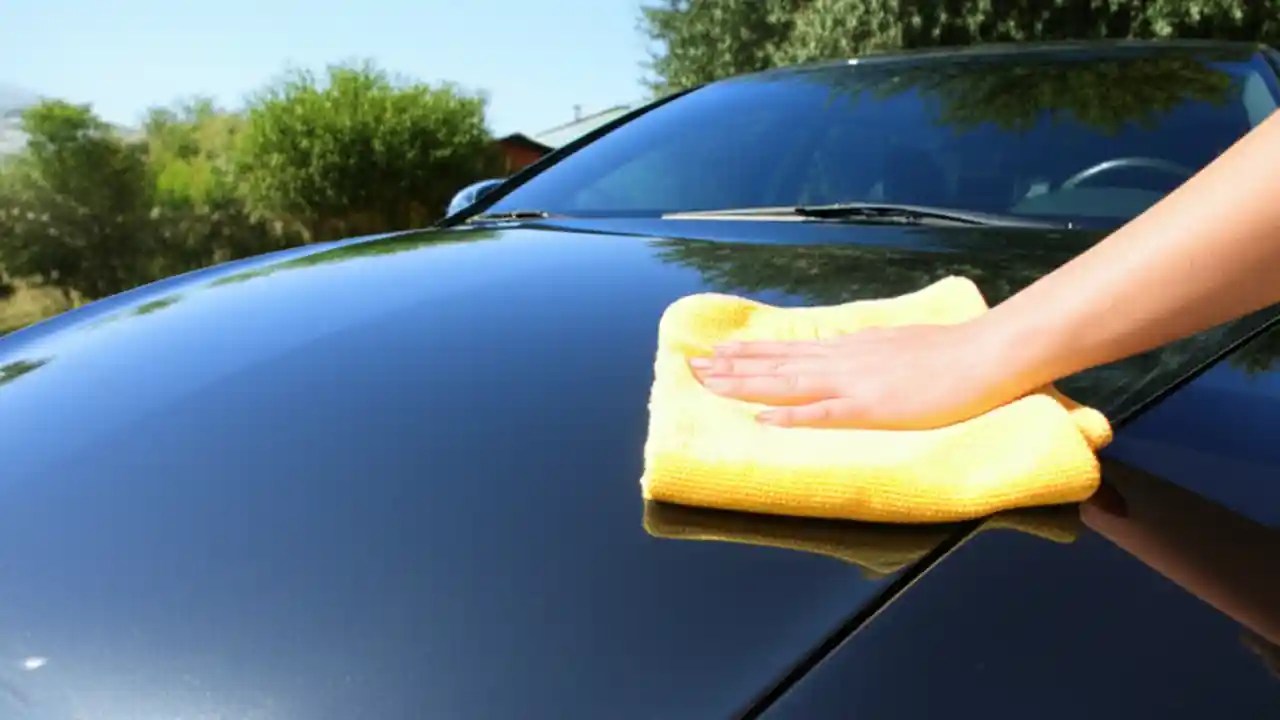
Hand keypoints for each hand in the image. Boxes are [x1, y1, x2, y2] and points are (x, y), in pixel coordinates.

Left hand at [690, 320, 1028, 429]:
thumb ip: (870, 354)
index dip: (750, 354)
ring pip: (788, 383)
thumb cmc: (953, 352)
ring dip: (745, 384)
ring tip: (708, 383)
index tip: (716, 354)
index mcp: (851, 349)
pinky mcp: (873, 408)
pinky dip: (791, 416)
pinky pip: (825, 414)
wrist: (987, 353)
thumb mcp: (900, 345)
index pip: (790, 351)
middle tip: (691, 366)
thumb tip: (848, 356)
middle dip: (731, 367)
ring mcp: (855, 383)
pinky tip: (763, 419)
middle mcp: (843, 361)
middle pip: (777, 364)